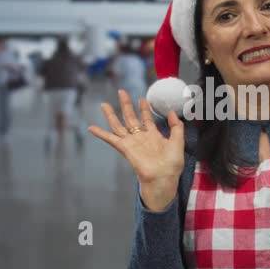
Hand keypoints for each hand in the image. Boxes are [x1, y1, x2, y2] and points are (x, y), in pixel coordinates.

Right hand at [88, 89, 184, 211]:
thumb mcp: (178, 141)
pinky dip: (101, 134)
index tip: (142, 98)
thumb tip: (172, 112)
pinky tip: (91, 128)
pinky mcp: (125, 148)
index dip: (144, 108)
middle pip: (131, 118)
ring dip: (111, 115)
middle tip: (121, 92)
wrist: (163, 177)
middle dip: (126, 105)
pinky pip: (111, 139)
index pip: (147, 119)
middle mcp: (141, 138)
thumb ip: (176, 126)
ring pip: (119, 125)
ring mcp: (132, 143)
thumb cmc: (172, 163)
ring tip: (104, 104)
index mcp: (154, 136)